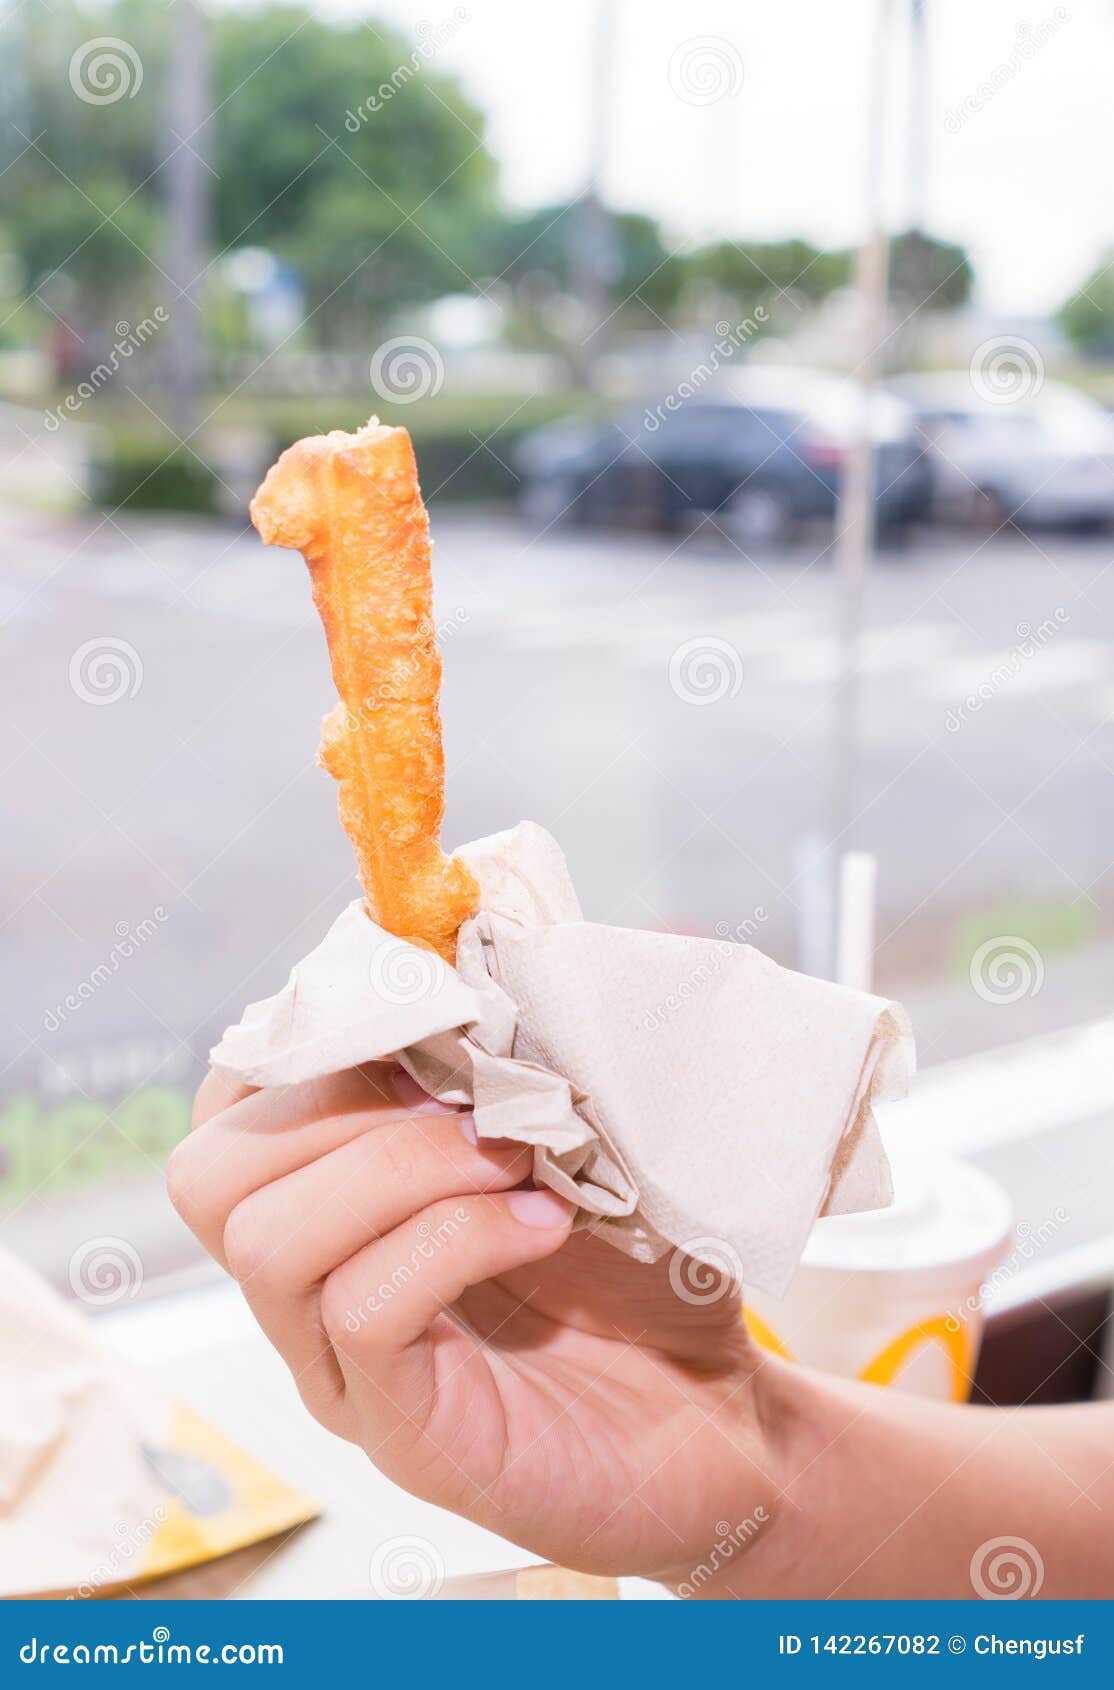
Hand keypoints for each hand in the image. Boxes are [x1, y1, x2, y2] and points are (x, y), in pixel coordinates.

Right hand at [168, 1064, 777, 1583]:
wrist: (720, 1411)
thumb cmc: (638, 1265)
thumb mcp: (565, 1129)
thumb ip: (496, 1049)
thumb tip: (459, 940)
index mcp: (331, 1203)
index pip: (227, 1109)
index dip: (304, 1037)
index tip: (421, 1011)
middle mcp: (309, 1292)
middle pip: (212, 1172)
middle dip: (342, 1101)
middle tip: (477, 1097)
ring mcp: (341, 1371)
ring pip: (268, 1240)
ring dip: (398, 1164)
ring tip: (515, 1158)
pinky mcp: (401, 1433)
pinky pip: (361, 1311)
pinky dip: (453, 1238)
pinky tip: (542, 1224)